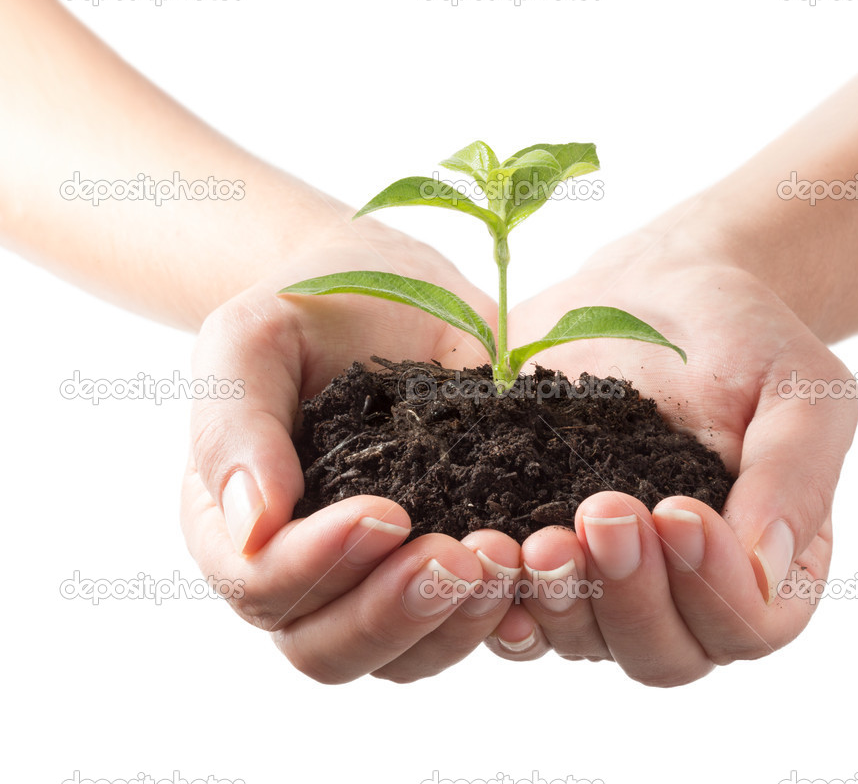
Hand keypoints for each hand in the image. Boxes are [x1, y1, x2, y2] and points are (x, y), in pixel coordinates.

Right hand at [180, 216, 521, 682]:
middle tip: (460, 555)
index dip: (319, 566)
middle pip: (326, 648)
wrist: (395, 290)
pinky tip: (534, 574)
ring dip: (451, 625)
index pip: (260, 585)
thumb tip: (251, 528)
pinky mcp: (439, 569)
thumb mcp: (252, 339)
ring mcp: (373, 579)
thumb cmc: (312, 306)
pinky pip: (458, 629)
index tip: (386, 513)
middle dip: (392, 612)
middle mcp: (300, 570)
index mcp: (234, 524)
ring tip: (506, 562)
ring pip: (398, 658)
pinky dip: (496, 618)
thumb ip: (233, 424)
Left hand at [486, 230, 857, 685]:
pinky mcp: (541, 553)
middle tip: (603, 513)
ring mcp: (608, 581)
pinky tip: (483, 558)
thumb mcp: (800, 386)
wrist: (654, 291)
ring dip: (561, 603)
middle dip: (629, 595)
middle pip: (661, 654)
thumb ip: (796, 475)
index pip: (746, 623)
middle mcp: (686, 593)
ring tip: (540, 539)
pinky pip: (517, 608)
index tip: (676, 510)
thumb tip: (767, 573)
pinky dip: (497, 599)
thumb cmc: (743, 335)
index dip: (711, 586)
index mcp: (766, 567)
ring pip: (585, 641)